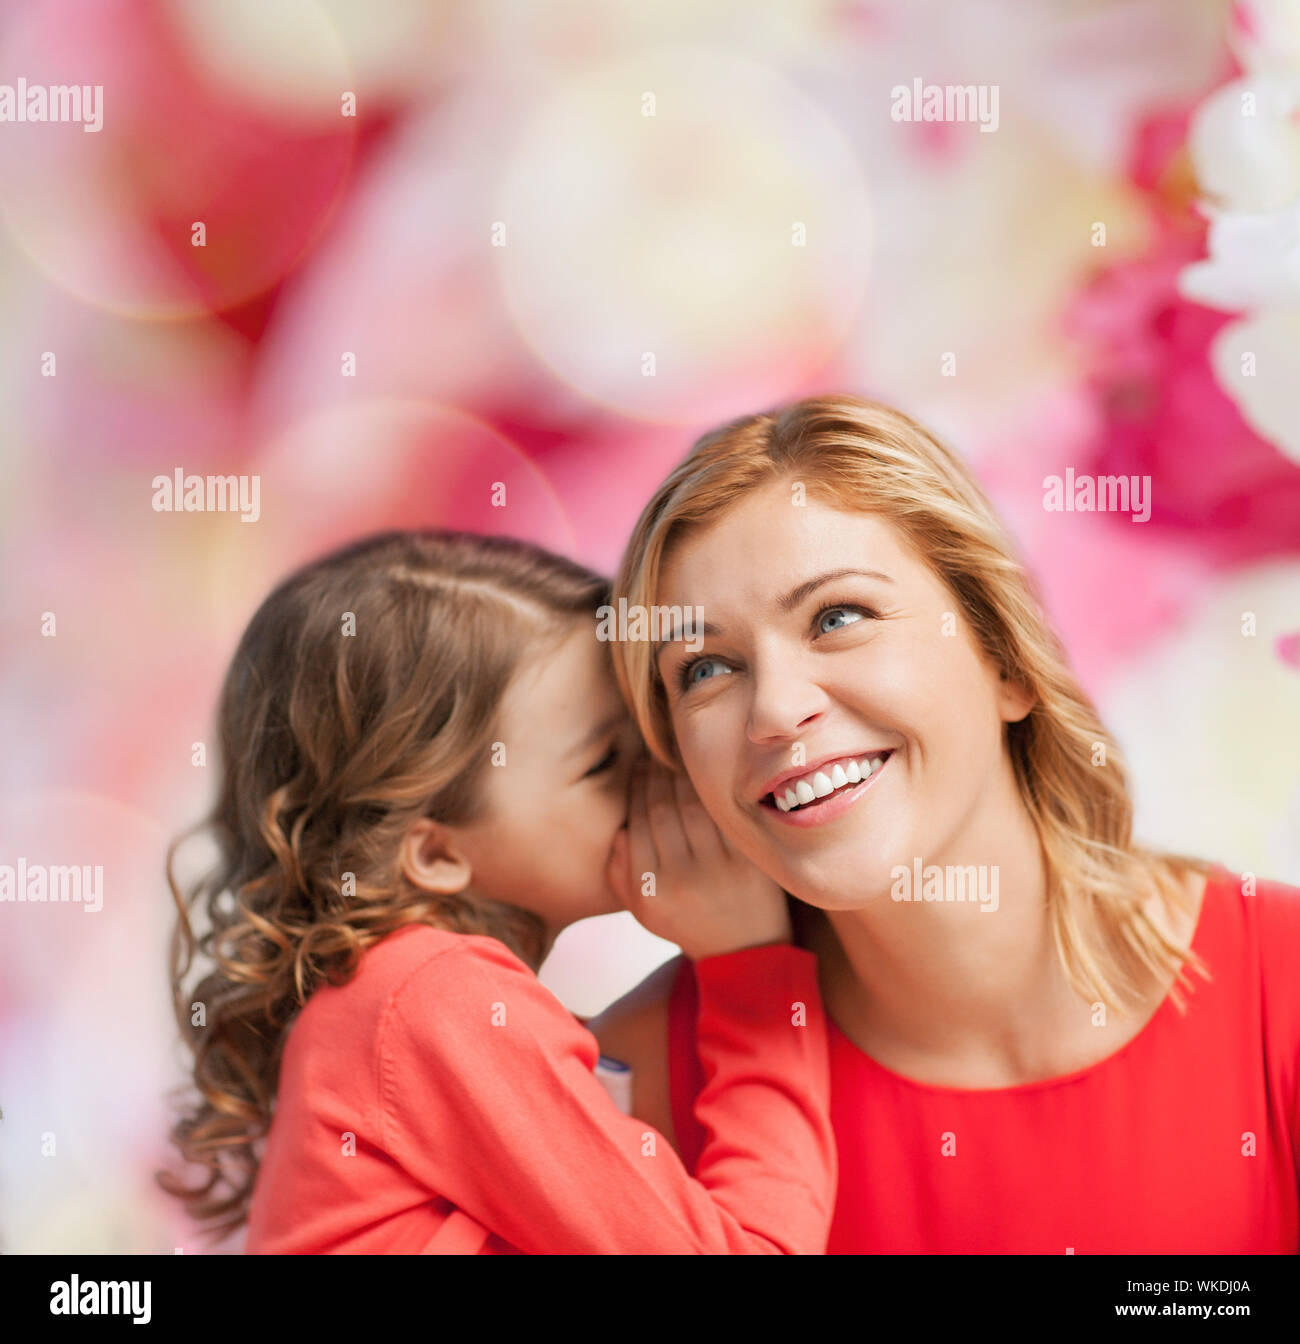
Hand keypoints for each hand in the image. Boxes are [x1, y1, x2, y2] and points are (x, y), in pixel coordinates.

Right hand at [605, 758, 790, 960]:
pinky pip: (723, 817)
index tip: (637, 768)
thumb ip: (620, 873)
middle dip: (654, 776)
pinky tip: (704, 779)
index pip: (637, 824)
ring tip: (674, 761)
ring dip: (680, 777)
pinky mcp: (747, 863)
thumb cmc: (686, 921)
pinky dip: (712, 793)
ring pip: (692, 807)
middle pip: (661, 810)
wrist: (743, 951)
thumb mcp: (643, 909)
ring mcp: (717, 871)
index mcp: (649, 891)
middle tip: (654, 757)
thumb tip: (619, 830)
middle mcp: (680, 881)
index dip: (635, 789)